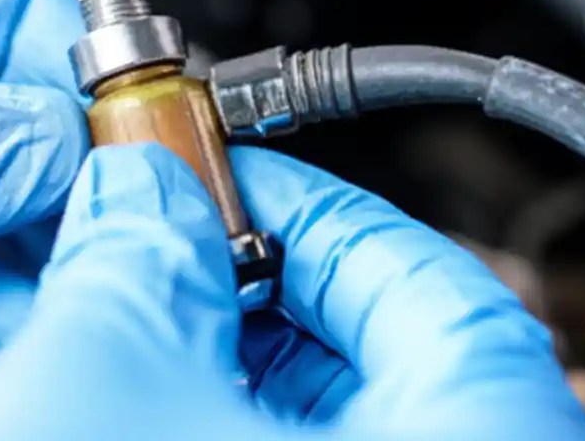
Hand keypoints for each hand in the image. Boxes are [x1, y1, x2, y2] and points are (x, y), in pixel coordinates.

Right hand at [0, 144, 584, 439]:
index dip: (285, 190)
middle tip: (146, 250)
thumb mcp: (104, 392)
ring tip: (121, 342)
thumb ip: (128, 258)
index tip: (207, 169)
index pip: (407, 254)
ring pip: (312, 414)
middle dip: (230, 277)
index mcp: (480, 422)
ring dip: (209, 365)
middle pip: (360, 332)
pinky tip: (131, 415)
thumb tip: (133, 190)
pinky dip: (213, 427)